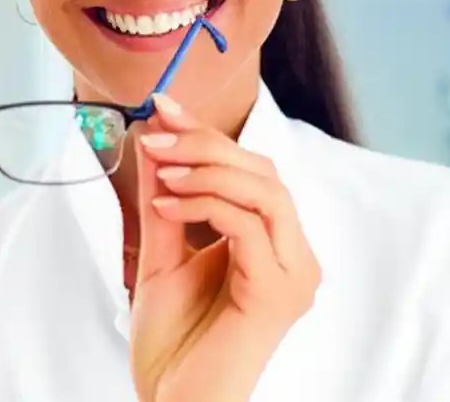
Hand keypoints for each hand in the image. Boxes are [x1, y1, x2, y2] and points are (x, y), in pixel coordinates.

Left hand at [128, 93, 320, 401]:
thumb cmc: (173, 343)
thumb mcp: (162, 254)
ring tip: (161, 171)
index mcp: (274, 246)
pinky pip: (248, 226)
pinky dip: (205, 205)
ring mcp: (293, 275)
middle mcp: (294, 257)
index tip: (163, 107)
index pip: (252, 171)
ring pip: (265, 191)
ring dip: (207, 170)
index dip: (208, 134)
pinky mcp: (277, 292)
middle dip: (205, 144)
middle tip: (155, 135)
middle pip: (264, 172)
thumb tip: (157, 141)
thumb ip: (166, 201)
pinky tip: (166, 207)